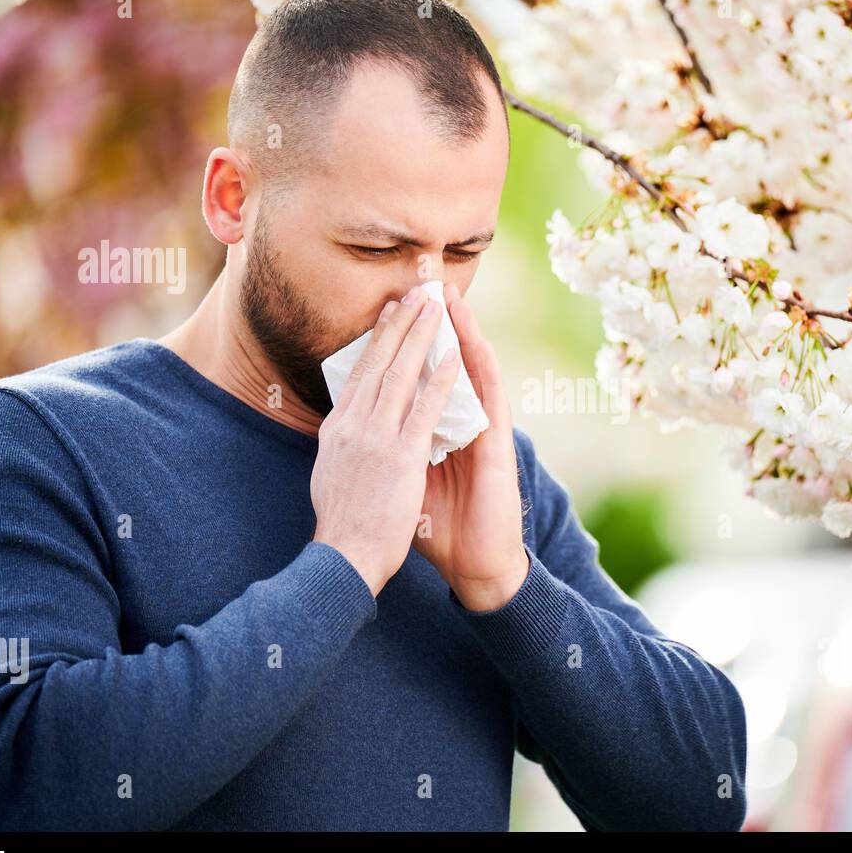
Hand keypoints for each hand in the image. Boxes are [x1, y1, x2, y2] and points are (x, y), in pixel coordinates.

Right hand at [311, 285, 459, 595]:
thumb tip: (341, 432)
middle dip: (399, 325)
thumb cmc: (342, 526)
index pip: (358, 374)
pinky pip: (425, 408)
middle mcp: (352, 426)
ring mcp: (375, 438)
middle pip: (377, 363)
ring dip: (420, 337)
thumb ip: (341, 448)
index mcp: (336, 430)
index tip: (390, 315)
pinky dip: (439, 379)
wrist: (344, 559)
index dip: (376, 341)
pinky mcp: (400, 455)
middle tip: (416, 293)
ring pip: (400, 374)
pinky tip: (453, 356)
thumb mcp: (331, 475)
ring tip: (435, 306)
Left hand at [414, 284, 528, 611]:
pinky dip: (482, 370)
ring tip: (449, 297)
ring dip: (461, 332)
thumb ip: (386, 456)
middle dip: (428, 325)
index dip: (401, 346)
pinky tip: (475, 343)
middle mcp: (458, 424)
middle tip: (418, 286)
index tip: (386, 313)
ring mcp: (480, 432)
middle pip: (443, 364)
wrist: (475, 566)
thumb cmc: (439, 530)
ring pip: (470, 372)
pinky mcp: (496, 445)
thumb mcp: (402, 484)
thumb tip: (354, 440)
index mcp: (431, 432)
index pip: (416, 380)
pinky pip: (490, 400)